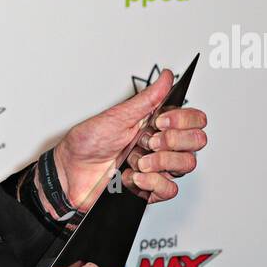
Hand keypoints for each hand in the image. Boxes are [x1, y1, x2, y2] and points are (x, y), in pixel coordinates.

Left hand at [53, 69, 207, 210]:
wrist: (68, 173)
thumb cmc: (87, 144)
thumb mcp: (116, 117)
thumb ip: (146, 100)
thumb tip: (166, 77)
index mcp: (157, 125)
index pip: (194, 120)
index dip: (184, 119)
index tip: (160, 121)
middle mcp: (162, 146)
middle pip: (197, 142)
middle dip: (174, 140)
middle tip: (148, 140)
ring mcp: (157, 168)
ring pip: (187, 165)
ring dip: (161, 161)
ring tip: (137, 160)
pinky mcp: (150, 190)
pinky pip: (170, 189)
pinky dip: (153, 182)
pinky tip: (134, 176)